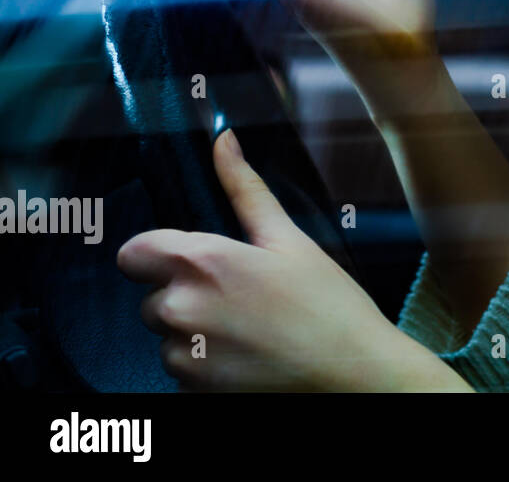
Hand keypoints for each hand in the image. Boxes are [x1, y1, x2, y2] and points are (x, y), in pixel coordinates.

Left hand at [117, 129, 472, 391]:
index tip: (188, 260)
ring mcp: (184, 356)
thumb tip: (224, 142)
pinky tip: (247, 356)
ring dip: (195, 332)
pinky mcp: (192, 391)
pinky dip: (205, 364)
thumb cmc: (328, 305)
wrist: (352, 372)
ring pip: (168, 335)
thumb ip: (246, 190)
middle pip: (152, 296)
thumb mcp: (290, 239)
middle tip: (239, 297)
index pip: (132, 253)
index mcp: (203, 263)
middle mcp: (181, 309)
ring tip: (249, 329)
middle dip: (185, 294)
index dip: (156, 254)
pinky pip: (182, 370)